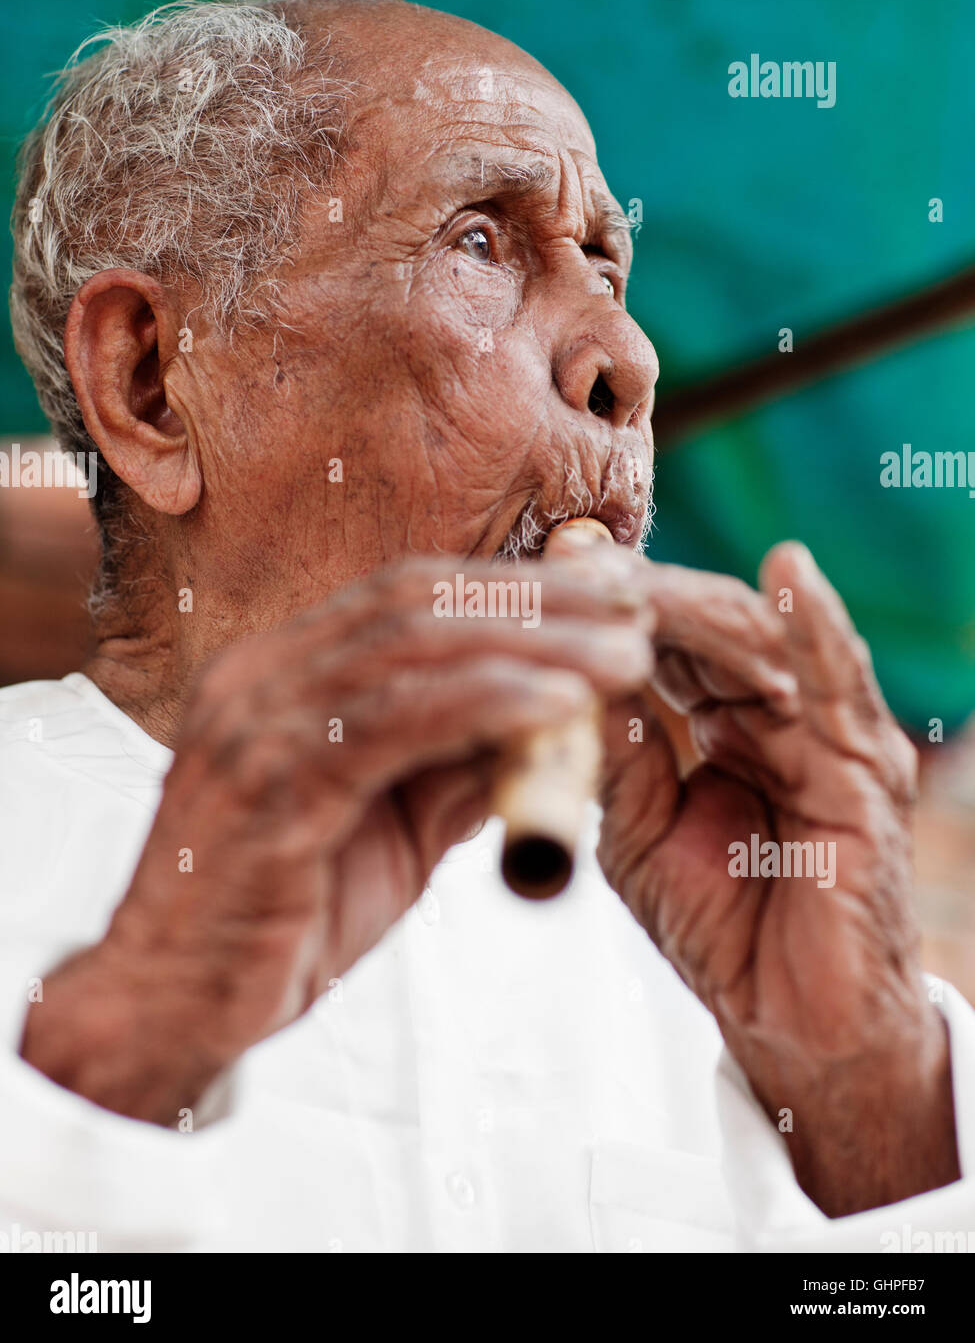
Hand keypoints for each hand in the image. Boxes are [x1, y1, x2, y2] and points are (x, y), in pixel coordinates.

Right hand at [22, 553, 651, 1122]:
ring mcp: (256, 723)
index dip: (514, 583)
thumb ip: (462, 762)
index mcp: (282, 670)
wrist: (174, 1007)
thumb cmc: (287, 912)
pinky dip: (485, 703)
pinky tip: (556, 705)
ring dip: (532, 645)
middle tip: (633, 610)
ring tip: (621, 660)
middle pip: (417, 600)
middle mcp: (260, 675)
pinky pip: (393, 723)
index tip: (606, 593)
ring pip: (410, 647)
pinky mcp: (269, 787)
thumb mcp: (396, 825)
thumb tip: (556, 716)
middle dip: (538, 599)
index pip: (409, 591)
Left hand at [597, 542, 958, 1215]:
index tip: (546, 568)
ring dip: (697, 605)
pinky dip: (819, 628)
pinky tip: (789, 574)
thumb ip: (615, 754)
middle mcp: (778, 714)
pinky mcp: (867, 770)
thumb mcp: (638, 829)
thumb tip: (572, 667)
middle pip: (711, 626)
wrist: (793, 1022)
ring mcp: (828, 734)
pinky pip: (845, 688)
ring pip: (763, 644)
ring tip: (634, 575)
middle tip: (580, 559)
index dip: (609, 605)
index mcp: (723, 720)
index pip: (667, 640)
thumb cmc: (720, 924)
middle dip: (644, 592)